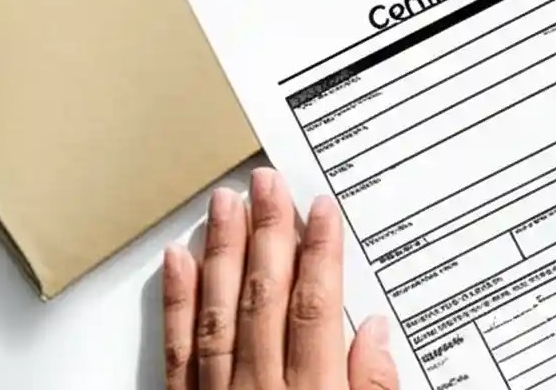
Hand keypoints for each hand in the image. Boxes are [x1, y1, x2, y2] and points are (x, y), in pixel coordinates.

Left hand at [162, 168, 398, 388]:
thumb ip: (374, 387)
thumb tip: (376, 334)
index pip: (316, 306)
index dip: (320, 251)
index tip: (321, 210)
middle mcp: (263, 386)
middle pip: (265, 296)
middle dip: (268, 232)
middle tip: (268, 185)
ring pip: (220, 311)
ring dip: (223, 250)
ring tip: (226, 204)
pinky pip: (180, 348)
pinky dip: (179, 301)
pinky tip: (179, 261)